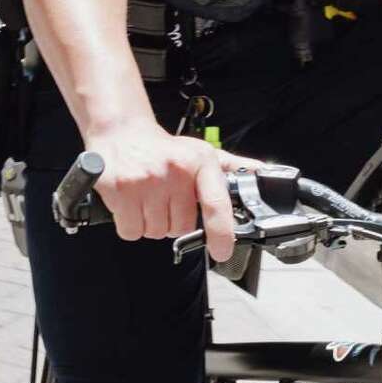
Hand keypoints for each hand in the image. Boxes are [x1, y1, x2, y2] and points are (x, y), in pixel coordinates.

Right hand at [84, 120, 247, 262]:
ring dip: (151, 224)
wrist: (121, 131)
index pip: (216, 204)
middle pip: (181, 227)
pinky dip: (130, 225)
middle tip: (165, 201)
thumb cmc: (163, 148)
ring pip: (156, 232)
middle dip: (173, 222)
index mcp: (199, 162)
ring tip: (147, 199)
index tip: (222, 251)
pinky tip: (131, 204)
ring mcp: (146, 180)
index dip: (222, 233)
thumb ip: (232, 167)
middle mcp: (175, 171)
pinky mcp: (119, 189)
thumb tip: (262, 173)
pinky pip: (131, 231)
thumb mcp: (200, 152)